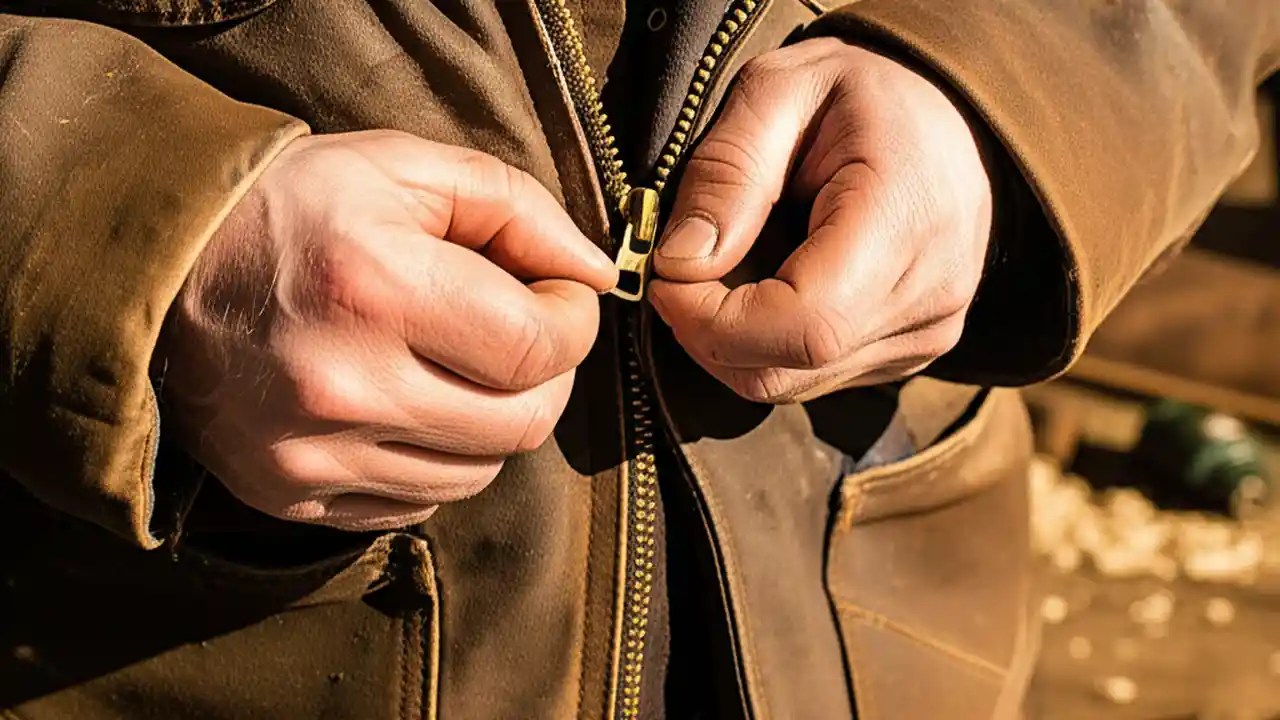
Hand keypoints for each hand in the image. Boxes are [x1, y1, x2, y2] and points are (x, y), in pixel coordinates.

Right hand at [157, 130, 615, 530]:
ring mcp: (312, 455)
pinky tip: (404, 406)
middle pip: (523, 423)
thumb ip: (517, 208)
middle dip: (545, 375)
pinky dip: (435, 460)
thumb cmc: (292, 208)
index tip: (556, 295)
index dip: (573, 321)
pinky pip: (417, 505)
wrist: (155, 272)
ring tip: (454, 365)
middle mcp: (344, 386)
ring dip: (492, 420)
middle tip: (520, 333)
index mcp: (377, 287)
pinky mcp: (291, 498)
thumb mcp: (402, 167)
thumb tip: (600, 273)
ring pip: (478, 472)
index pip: (541, 349)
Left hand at [650, 38, 991, 402]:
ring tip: (733, 263)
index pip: (802, 325)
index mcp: (905, 219)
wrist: (945, 123)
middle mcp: (930, 295)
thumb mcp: (780, 88)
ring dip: (731, 339)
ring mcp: (925, 335)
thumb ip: (726, 172)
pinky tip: (770, 282)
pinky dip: (765, 345)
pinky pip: (812, 378)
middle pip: (785, 368)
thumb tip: (681, 263)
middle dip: (707, 332)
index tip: (666, 276)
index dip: (712, 320)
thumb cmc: (861, 97)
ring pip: (790, 383)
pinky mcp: (910, 355)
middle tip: (683, 270)